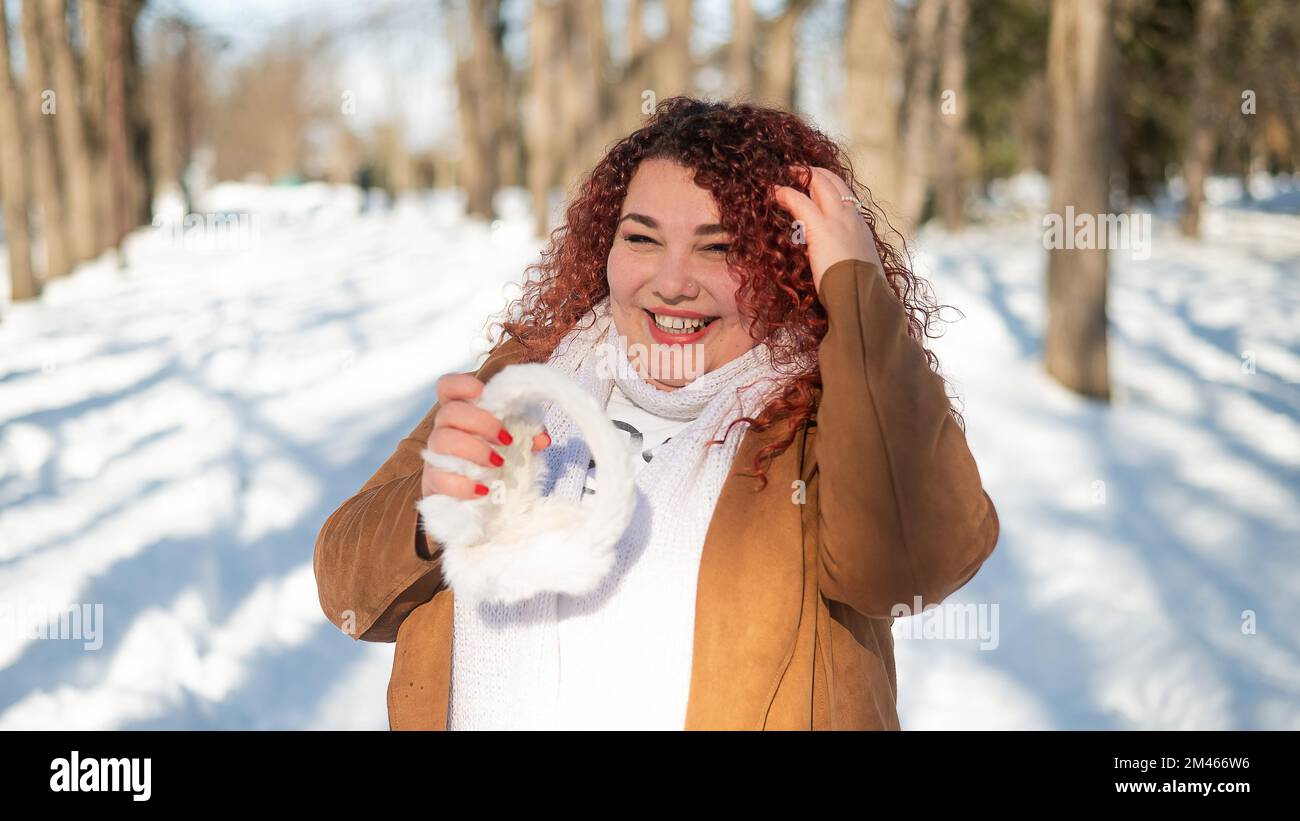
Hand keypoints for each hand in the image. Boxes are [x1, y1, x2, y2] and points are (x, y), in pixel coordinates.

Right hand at [421, 373, 549, 499]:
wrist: (476, 498)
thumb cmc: (493, 459)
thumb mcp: (513, 444)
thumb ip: (526, 435)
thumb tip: (542, 438)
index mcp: (462, 411)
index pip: (448, 386)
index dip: (462, 385)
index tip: (482, 394)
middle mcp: (444, 428)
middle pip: (449, 411)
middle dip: (481, 423)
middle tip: (506, 439)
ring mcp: (436, 453)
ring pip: (443, 440)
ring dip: (475, 450)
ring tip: (498, 463)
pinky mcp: (434, 481)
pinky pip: (440, 477)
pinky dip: (464, 485)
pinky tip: (483, 490)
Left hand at [771, 164, 884, 293]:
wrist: (861, 297)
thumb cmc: (859, 292)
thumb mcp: (857, 271)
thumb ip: (847, 261)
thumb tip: (840, 267)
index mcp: (861, 228)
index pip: (846, 197)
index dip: (831, 187)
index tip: (818, 185)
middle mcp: (852, 218)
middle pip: (834, 182)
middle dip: (816, 173)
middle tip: (800, 170)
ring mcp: (838, 220)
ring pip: (820, 183)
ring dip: (801, 175)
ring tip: (787, 173)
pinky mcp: (820, 227)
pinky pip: (800, 201)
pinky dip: (786, 193)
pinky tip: (776, 192)